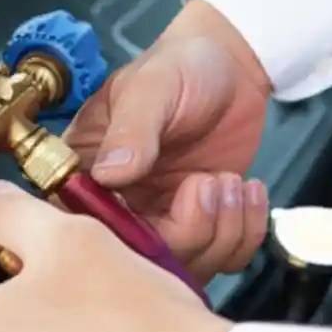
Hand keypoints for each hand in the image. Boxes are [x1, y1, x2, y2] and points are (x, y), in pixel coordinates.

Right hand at [64, 0, 271, 282]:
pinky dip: (245, 234)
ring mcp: (158, 218)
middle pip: (138, 259)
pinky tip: (247, 192)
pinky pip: (221, 257)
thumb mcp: (152, 88)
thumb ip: (132, 130)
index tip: (163, 207)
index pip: (84, 225)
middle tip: (210, 183)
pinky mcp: (199, 224)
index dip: (123, 235)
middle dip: (188, 233)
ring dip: (222, 231)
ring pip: (183, 266)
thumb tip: (111, 173)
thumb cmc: (180, 66)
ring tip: (230, 182)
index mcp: (85, 169)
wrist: (230, 66)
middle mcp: (116, 202)